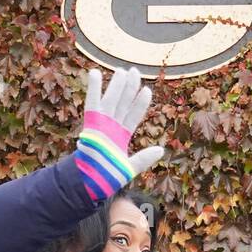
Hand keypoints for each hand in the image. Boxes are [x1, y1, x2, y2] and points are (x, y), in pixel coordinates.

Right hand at [72, 67, 164, 201]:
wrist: (92, 181)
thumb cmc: (108, 177)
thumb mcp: (129, 168)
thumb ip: (144, 159)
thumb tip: (160, 150)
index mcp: (122, 136)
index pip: (134, 115)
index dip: (141, 104)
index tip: (147, 91)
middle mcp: (112, 127)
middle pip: (124, 102)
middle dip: (130, 87)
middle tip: (135, 71)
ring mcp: (102, 123)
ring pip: (112, 99)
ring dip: (117, 85)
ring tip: (123, 70)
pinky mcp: (91, 123)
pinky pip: (93, 102)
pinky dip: (94, 88)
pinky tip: (95, 73)